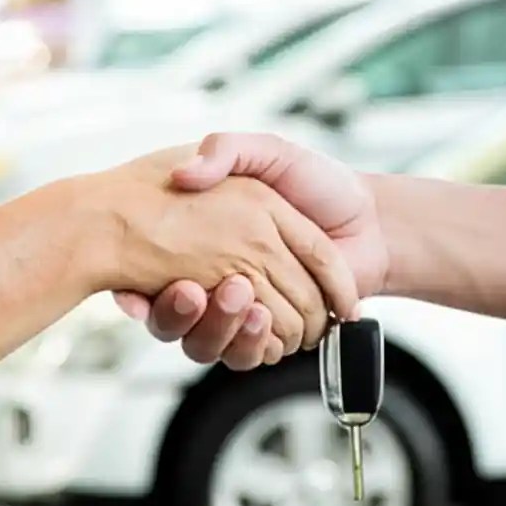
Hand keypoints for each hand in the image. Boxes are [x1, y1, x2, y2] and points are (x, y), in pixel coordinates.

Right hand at [93, 146, 358, 362]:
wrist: (371, 219)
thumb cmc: (317, 182)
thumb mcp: (265, 151)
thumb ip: (225, 150)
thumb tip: (183, 174)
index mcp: (200, 240)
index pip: (154, 273)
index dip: (139, 288)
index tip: (134, 291)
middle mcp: (213, 279)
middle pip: (177, 318)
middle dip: (184, 312)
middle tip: (199, 291)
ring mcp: (242, 311)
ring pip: (207, 343)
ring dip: (219, 329)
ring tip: (244, 302)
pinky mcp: (271, 335)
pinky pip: (247, 355)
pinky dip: (253, 345)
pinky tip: (266, 319)